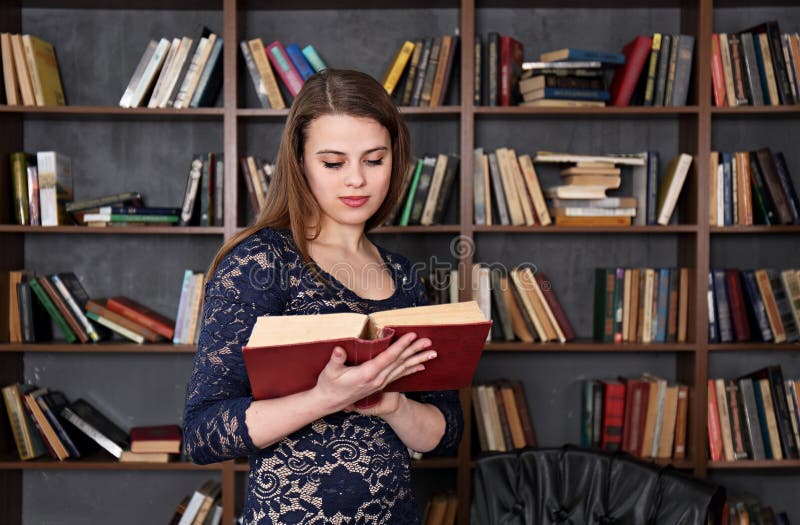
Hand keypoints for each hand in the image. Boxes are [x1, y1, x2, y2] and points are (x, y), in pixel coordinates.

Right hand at [311, 332, 436, 413]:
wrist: (330, 402)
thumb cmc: (329, 384)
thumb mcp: (330, 371)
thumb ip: (336, 360)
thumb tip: (339, 349)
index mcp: (367, 374)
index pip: (388, 357)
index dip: (401, 346)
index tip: (412, 335)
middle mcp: (377, 379)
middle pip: (400, 362)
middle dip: (415, 351)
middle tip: (428, 341)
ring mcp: (380, 383)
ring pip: (403, 369)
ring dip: (417, 359)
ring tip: (432, 353)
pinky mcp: (380, 384)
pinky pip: (399, 375)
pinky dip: (411, 369)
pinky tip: (421, 366)